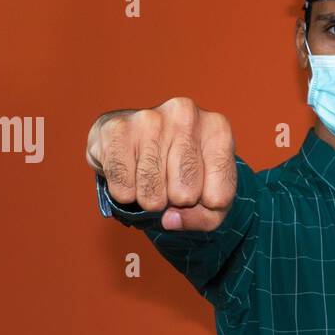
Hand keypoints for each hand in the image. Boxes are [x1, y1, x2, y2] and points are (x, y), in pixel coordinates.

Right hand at [86, 96, 236, 231]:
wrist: (139, 146)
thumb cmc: (185, 173)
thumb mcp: (211, 199)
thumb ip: (205, 218)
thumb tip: (169, 219)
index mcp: (218, 129)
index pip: (218, 198)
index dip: (204, 207)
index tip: (200, 191)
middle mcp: (186, 114)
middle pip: (185, 194)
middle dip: (174, 202)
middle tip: (169, 184)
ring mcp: (149, 117)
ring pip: (152, 193)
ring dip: (148, 199)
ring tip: (148, 178)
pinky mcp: (117, 128)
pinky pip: (123, 187)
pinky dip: (124, 193)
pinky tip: (129, 172)